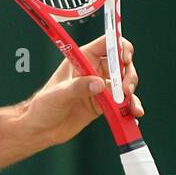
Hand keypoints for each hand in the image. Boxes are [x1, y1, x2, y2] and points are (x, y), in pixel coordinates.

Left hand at [20, 35, 142, 147]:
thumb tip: (100, 84)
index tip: (124, 60)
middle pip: (121, 63)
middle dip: (128, 74)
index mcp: (82, 58)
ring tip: (130, 105)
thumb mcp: (58, 94)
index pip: (107, 44)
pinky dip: (130, 106)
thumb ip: (79, 87)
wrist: (41, 130)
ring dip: (131, 92)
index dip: (119, 48)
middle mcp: (94, 70)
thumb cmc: (43, 107)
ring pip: (125, 83)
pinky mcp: (104, 104)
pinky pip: (123, 102)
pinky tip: (134, 113)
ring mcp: (100, 87)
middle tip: (125, 90)